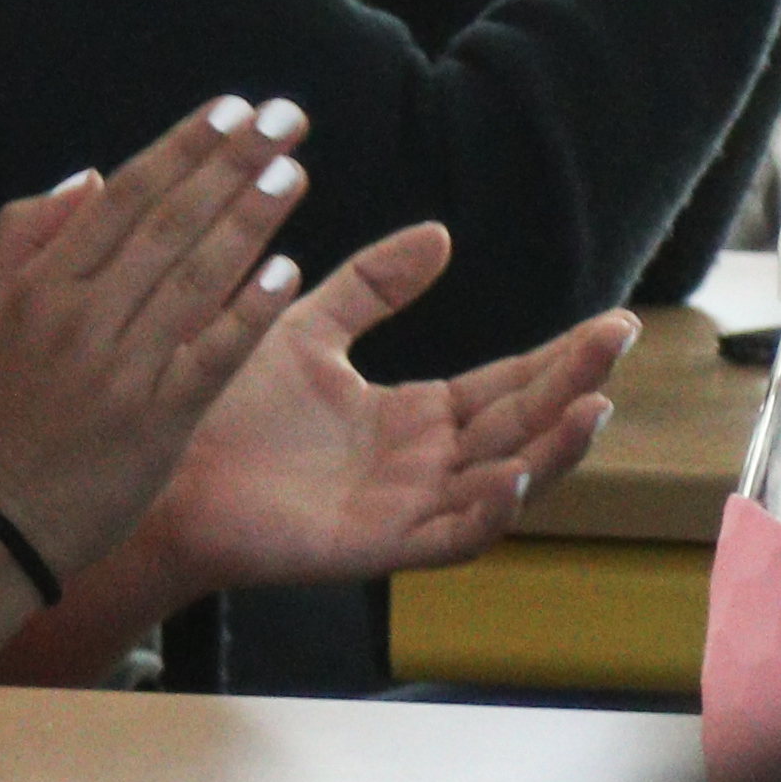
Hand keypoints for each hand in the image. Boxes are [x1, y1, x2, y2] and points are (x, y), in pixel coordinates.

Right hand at [0, 97, 325, 578]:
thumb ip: (29, 233)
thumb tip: (91, 176)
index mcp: (45, 285)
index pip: (125, 198)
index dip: (182, 148)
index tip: (232, 109)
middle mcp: (84, 317)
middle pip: (170, 225)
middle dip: (231, 164)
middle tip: (286, 118)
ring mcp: (123, 369)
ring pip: (197, 279)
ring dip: (250, 220)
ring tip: (292, 171)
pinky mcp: (156, 420)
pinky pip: (211, 355)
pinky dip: (250, 313)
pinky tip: (288, 271)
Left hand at [138, 230, 635, 591]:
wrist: (161, 471)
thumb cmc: (225, 408)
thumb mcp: (310, 330)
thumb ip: (373, 285)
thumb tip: (440, 234)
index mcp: (415, 418)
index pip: (508, 386)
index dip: (560, 358)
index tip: (613, 322)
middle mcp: (423, 466)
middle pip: (520, 428)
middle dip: (573, 387)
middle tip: (618, 341)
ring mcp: (406, 510)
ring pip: (505, 484)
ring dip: (553, 450)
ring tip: (593, 406)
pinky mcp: (377, 548)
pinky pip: (450, 536)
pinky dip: (489, 511)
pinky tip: (514, 475)